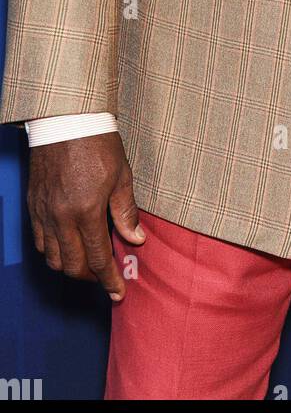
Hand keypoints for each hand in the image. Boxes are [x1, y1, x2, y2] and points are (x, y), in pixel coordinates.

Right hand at [27, 133, 144, 299]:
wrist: (67, 120)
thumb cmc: (98, 143)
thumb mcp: (122, 176)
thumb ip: (126, 212)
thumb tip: (136, 239)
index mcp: (86, 211)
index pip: (98, 259)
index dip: (109, 280)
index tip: (118, 293)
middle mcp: (61, 217)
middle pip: (72, 266)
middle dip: (90, 278)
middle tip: (106, 276)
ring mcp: (44, 212)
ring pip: (52, 258)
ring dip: (70, 266)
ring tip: (88, 260)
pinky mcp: (33, 205)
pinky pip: (40, 241)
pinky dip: (53, 250)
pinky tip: (68, 244)